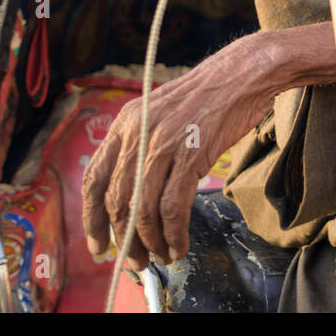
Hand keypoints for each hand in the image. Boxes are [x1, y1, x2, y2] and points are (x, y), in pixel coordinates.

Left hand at [80, 33, 283, 269]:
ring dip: (151, 242)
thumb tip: (132, 194)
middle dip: (124, 240)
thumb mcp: (161, 113)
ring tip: (163, 256)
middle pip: (117, 200)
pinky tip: (180, 244)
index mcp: (125, 123)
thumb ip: (142, 144)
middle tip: (137, 261)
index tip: (99, 246)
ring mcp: (164, 143)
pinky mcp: (192, 154)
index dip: (92, 219)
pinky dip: (174, 232)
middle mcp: (138, 133)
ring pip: (144, 209)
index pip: (95, 179)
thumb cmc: (207, 96)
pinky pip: (173, 206)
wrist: (243, 73)